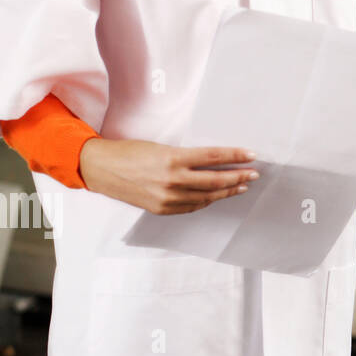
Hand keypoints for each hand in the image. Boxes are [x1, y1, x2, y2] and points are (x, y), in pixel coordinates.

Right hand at [79, 137, 258, 213]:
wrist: (101, 168)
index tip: (252, 155)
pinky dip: (206, 201)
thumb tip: (213, 161)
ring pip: (206, 196)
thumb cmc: (130, 152)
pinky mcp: (160, 208)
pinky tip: (216, 196)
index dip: (236, 156)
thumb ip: (186, 157)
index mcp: (173, 159)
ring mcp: (167, 197)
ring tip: (241, 186)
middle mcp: (172, 180)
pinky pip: (191, 206)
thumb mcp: (161, 147)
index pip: (214, 157)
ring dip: (227, 191)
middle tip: (254, 173)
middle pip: (215, 180)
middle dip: (239, 176)